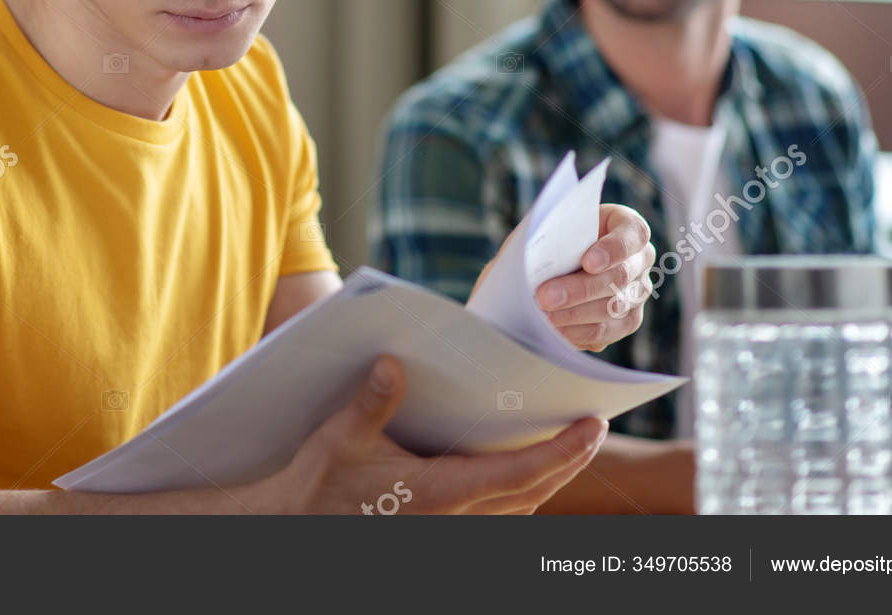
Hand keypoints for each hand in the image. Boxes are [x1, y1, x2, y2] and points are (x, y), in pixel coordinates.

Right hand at [263, 354, 608, 513]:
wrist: (297, 523)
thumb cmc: (319, 482)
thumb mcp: (340, 437)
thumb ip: (371, 402)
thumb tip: (393, 365)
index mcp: (440, 492)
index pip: (519, 473)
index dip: (562, 453)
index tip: (592, 428)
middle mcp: (454, 515)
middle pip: (532, 493)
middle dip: (568, 463)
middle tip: (594, 429)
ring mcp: (449, 525)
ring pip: (519, 507)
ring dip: (549, 478)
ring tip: (569, 448)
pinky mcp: (439, 525)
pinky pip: (498, 512)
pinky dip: (521, 491)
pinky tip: (521, 471)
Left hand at [470, 204, 655, 351]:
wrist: (555, 259)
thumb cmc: (556, 236)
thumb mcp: (554, 225)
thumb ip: (553, 235)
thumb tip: (537, 260)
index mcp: (629, 227)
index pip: (633, 234)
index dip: (613, 249)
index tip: (588, 262)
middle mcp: (641, 260)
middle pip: (619, 277)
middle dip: (579, 290)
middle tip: (545, 297)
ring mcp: (637, 292)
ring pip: (613, 308)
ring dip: (575, 315)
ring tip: (544, 318)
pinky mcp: (627, 320)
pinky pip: (607, 332)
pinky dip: (578, 333)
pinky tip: (554, 332)